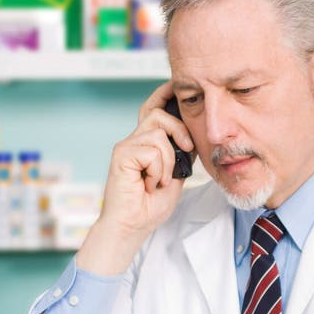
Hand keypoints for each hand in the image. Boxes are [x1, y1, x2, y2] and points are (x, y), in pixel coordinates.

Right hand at [75, 82, 193, 274]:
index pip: (154, 108)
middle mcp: (134, 140)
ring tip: (158, 180)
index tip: (178, 86)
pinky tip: (148, 184)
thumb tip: (191, 137)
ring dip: (168, 162)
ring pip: (159, 133)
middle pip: (159, 113)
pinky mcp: (121, 154)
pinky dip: (158, 171)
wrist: (132, 226)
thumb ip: (180, 155)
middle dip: (180, 129)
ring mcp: (126, 146)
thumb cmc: (149, 207)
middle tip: (186, 151)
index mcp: (145, 144)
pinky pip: (152, 151)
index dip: (165, 94)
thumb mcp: (175, 176)